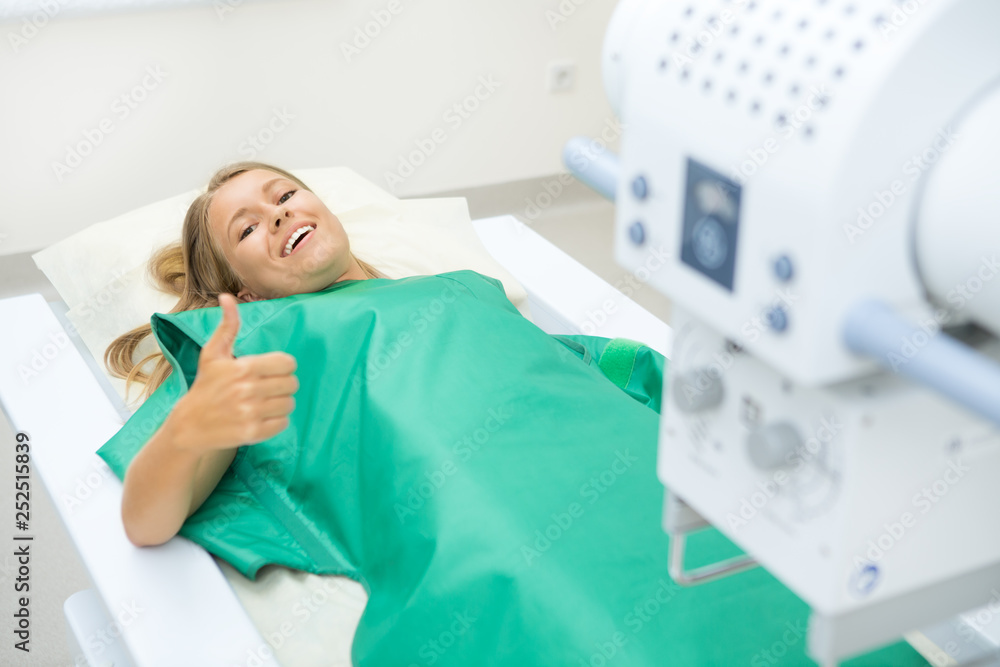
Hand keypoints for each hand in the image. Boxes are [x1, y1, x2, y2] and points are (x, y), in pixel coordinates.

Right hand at [171, 293, 298, 452]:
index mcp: (243, 367)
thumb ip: (227, 326)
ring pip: (289, 404)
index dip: (283, 367)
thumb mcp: (213, 354)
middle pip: (292, 384)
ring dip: (280, 404)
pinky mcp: (252, 433)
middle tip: (268, 388)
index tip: (271, 371)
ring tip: (264, 403)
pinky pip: (283, 424)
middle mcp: (247, 390)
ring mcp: (250, 412)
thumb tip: (227, 297)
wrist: (188, 426)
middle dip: (283, 385)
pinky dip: (277, 421)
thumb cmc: (205, 386)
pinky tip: (261, 417)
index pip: (288, 363)